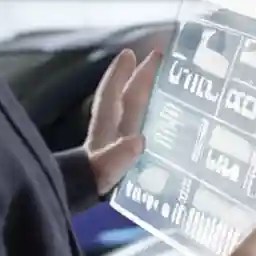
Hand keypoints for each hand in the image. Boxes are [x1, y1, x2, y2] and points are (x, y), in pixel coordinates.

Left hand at [86, 49, 162, 194]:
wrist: (82, 201)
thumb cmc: (93, 185)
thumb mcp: (103, 173)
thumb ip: (116, 159)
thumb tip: (138, 141)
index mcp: (107, 130)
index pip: (111, 96)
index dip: (119, 76)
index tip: (129, 53)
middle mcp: (115, 132)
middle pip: (128, 98)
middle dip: (142, 77)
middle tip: (160, 55)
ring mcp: (124, 143)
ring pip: (137, 113)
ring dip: (151, 96)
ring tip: (172, 81)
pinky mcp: (134, 156)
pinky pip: (148, 130)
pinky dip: (158, 121)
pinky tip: (174, 120)